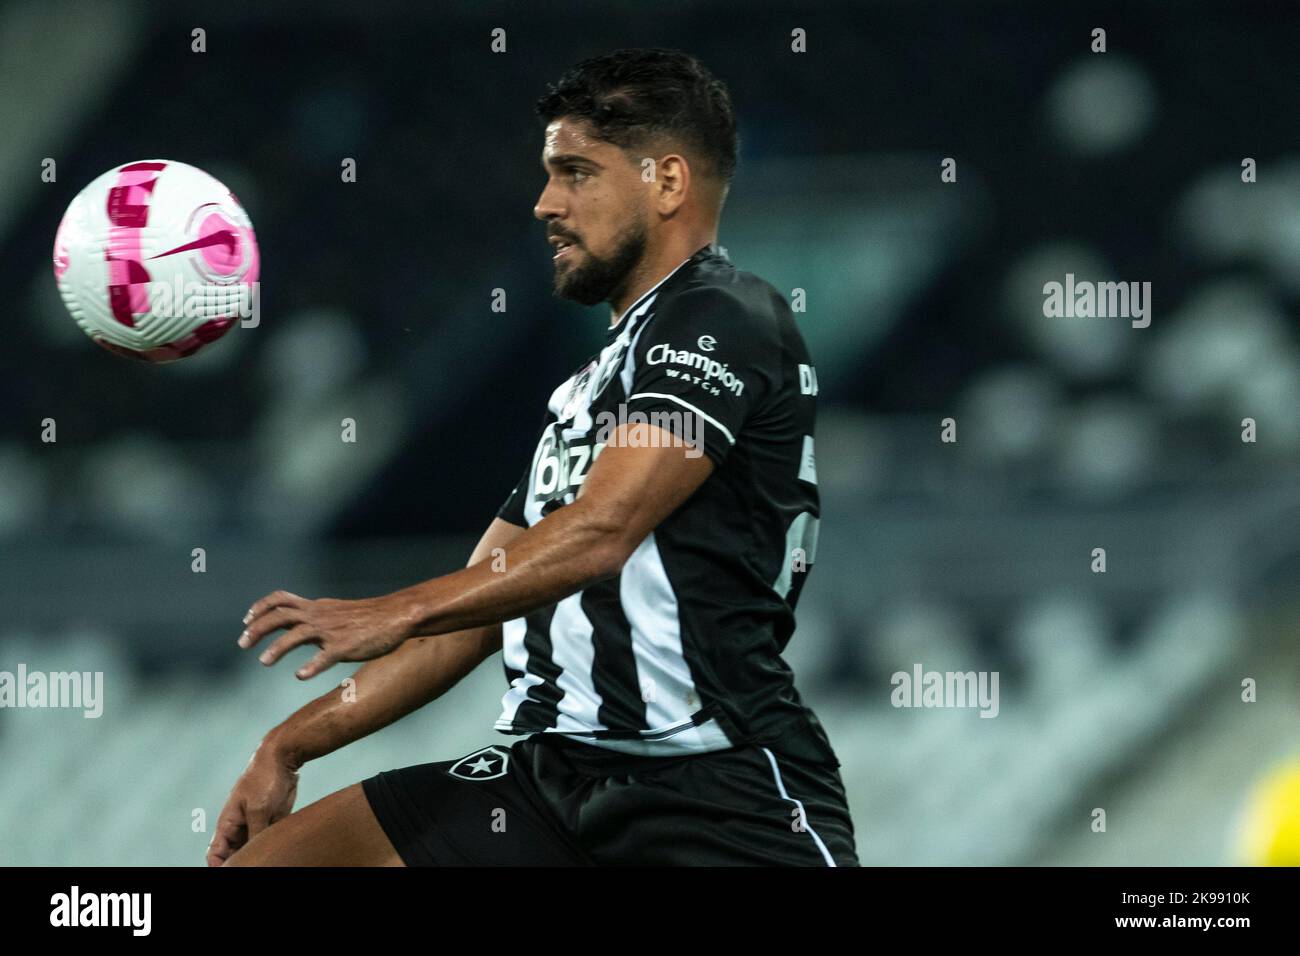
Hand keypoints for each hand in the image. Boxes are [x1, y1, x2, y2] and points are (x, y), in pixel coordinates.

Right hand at [206, 743, 298, 865]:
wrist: (283, 759)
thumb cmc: (264, 779)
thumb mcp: (259, 809)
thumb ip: (256, 833)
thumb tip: (256, 856)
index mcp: (227, 824)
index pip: (214, 854)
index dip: (219, 867)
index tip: (232, 871)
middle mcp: (239, 828)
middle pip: (234, 856)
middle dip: (242, 863)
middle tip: (257, 865)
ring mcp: (256, 826)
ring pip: (253, 851)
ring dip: (259, 857)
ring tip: (268, 860)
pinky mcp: (272, 823)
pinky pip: (269, 842)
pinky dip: (272, 849)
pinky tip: (280, 854)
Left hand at [237, 590, 412, 678]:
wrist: (396, 615)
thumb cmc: (368, 617)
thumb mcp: (336, 611)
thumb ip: (315, 618)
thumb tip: (296, 626)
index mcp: (316, 607)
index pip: (280, 600)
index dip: (260, 608)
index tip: (246, 620)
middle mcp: (319, 616)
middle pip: (280, 617)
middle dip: (257, 629)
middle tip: (242, 644)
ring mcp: (332, 632)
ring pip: (296, 635)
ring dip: (277, 648)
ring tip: (263, 661)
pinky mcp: (346, 647)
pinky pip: (324, 657)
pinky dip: (310, 666)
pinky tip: (300, 675)